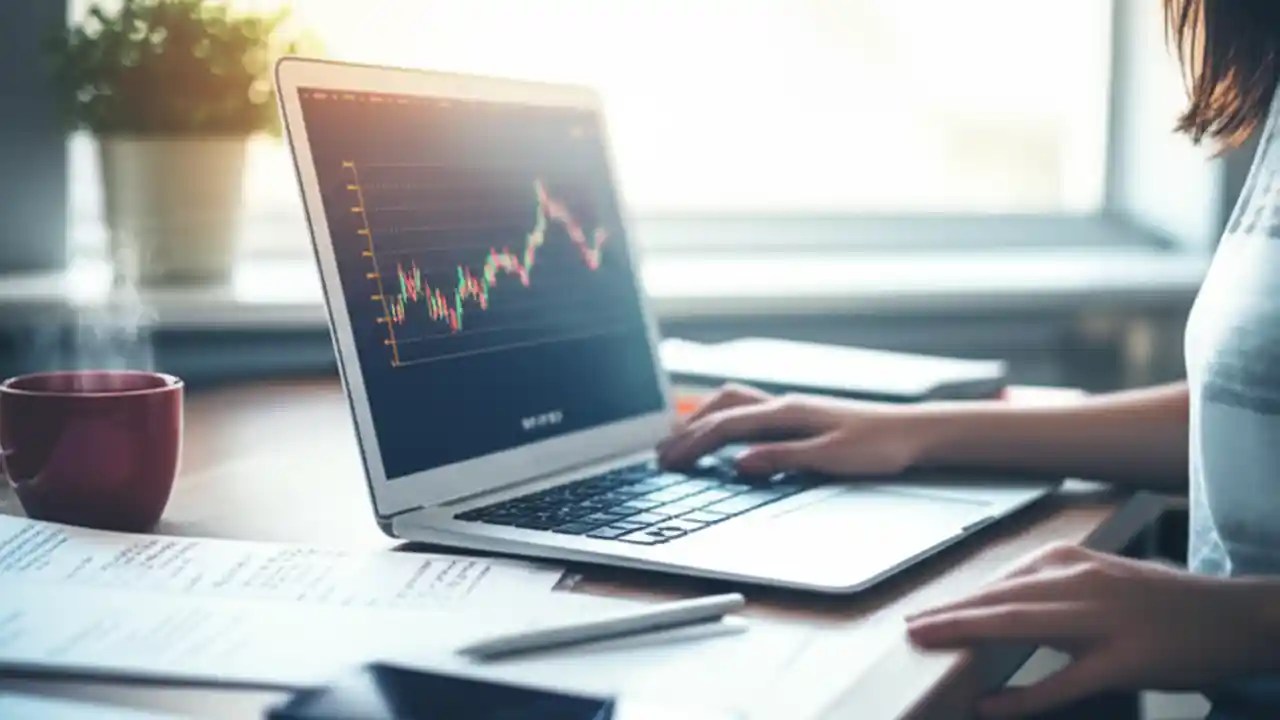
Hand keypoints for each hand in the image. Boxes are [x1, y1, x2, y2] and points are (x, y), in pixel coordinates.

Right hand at [657, 383, 928, 475]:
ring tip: (682, 439)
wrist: (916, 432)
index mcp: (788, 413)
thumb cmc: (880, 446)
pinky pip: (750, 409)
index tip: (666, 462)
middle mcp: (785, 404)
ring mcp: (793, 407)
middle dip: (687, 430)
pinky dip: (726, 417)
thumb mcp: (831, 459)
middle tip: (661, 454)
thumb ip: (783, 458)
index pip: (726, 426)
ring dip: (703, 417)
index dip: (692, 444)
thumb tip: (739, 462)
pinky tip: (726, 433)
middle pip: (721, 408)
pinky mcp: (802, 415)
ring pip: (734, 402)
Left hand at [906, 543, 1276, 717]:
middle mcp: (1081, 583)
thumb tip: (1002, 602)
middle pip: (1001, 598)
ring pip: (1019, 624)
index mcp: (1073, 563)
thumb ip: (1053, 587)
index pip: (1003, 580)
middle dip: (951, 612)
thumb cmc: (1163, 603)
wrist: (1233, 617)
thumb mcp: (1102, 580)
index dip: (961, 598)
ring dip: (967, 632)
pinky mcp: (1122, 660)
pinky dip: (1022, 694)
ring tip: (928, 643)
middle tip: (910, 626)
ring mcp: (1101, 620)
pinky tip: (991, 706)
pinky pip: (1062, 680)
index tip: (927, 610)